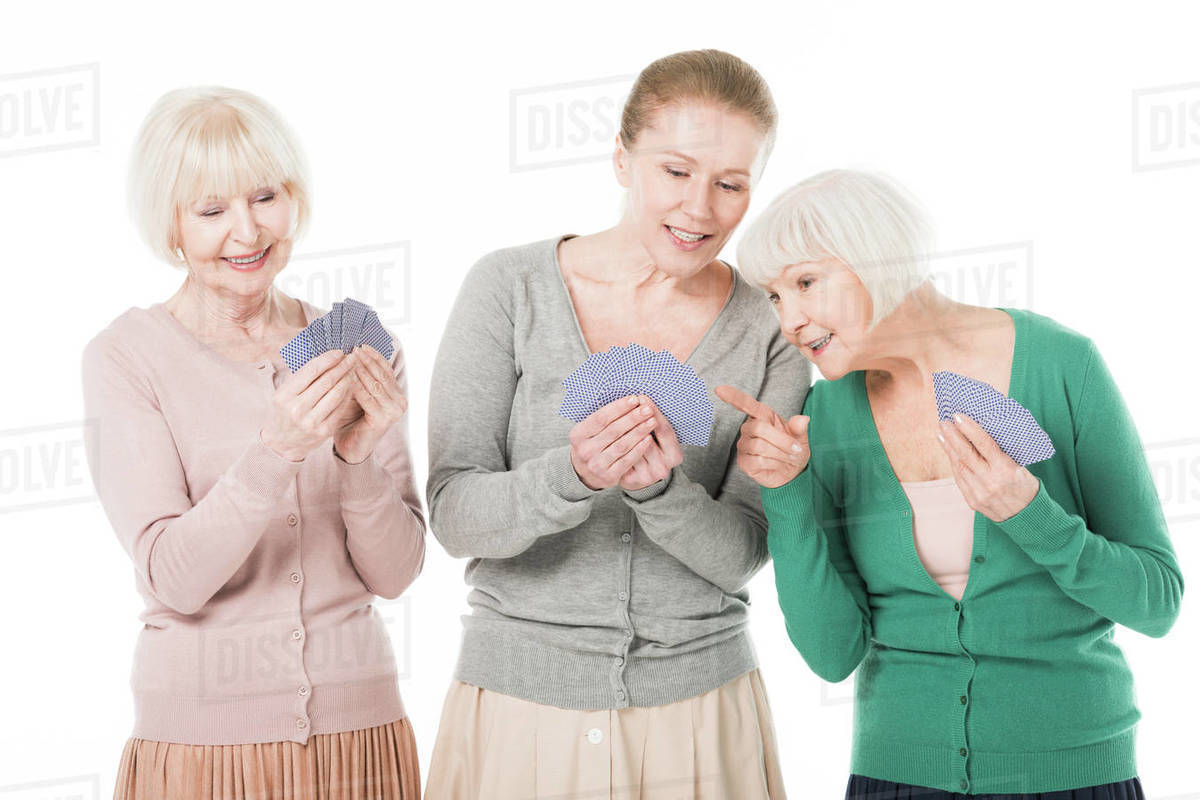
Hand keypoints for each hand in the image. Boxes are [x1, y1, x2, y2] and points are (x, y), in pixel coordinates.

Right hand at [261, 349, 359, 460]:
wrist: (281, 442)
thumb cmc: (284, 411)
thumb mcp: (284, 393)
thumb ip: (301, 377)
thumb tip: (324, 356)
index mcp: (285, 395)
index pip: (311, 370)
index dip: (328, 359)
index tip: (339, 352)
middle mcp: (297, 408)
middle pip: (327, 381)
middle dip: (342, 366)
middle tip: (351, 358)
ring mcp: (312, 421)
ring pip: (337, 394)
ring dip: (348, 379)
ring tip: (353, 370)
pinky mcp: (324, 431)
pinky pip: (341, 407)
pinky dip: (348, 394)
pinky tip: (351, 386)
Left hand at [333, 345, 408, 464]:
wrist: (351, 447)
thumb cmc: (352, 419)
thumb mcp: (359, 393)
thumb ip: (361, 377)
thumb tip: (353, 352)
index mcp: (397, 395)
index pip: (387, 370)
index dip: (375, 357)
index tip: (362, 346)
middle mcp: (399, 403)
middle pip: (382, 376)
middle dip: (367, 361)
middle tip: (354, 350)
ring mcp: (393, 412)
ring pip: (375, 385)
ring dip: (361, 370)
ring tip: (349, 359)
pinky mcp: (383, 419)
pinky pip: (367, 398)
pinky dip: (356, 386)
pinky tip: (346, 377)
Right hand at [570, 395, 657, 489]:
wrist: (584, 474)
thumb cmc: (591, 445)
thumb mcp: (588, 431)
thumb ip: (603, 418)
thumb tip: (629, 400)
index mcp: (578, 435)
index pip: (601, 417)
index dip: (619, 407)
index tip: (634, 399)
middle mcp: (585, 450)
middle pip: (613, 430)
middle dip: (633, 418)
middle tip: (647, 409)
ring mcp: (596, 465)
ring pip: (622, 444)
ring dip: (639, 431)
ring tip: (651, 421)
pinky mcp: (608, 476)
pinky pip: (627, 460)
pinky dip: (639, 448)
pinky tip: (648, 438)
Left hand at [618, 400, 682, 491]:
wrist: (637, 476)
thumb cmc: (650, 450)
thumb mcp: (660, 439)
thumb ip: (655, 423)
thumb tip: (641, 400)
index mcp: (675, 456)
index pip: (665, 431)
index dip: (654, 412)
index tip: (642, 397)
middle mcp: (662, 469)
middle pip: (647, 438)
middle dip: (635, 417)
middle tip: (628, 401)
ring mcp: (646, 476)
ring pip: (630, 446)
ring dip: (623, 426)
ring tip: (615, 411)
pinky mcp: (629, 480)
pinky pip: (619, 455)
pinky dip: (614, 440)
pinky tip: (608, 427)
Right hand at [714, 384, 808, 488]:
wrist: (792, 472)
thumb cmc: (793, 449)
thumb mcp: (800, 436)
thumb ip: (799, 427)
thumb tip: (803, 419)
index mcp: (762, 416)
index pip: (745, 404)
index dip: (733, 396)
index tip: (719, 389)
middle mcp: (749, 429)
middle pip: (759, 428)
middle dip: (782, 440)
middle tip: (797, 449)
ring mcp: (744, 446)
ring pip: (759, 446)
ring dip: (780, 453)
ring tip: (789, 457)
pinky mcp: (743, 462)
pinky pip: (757, 461)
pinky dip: (773, 464)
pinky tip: (778, 465)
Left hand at [937, 413, 1039, 521]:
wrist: (1027, 517)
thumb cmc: (1025, 486)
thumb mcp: (1021, 467)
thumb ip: (1001, 453)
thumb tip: (980, 433)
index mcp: (1006, 470)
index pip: (984, 445)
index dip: (970, 429)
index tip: (958, 416)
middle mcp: (990, 482)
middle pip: (966, 455)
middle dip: (952, 436)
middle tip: (943, 422)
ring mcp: (979, 493)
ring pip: (959, 466)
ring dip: (948, 448)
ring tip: (941, 434)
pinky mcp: (972, 501)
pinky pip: (959, 478)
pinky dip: (953, 463)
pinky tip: (949, 452)